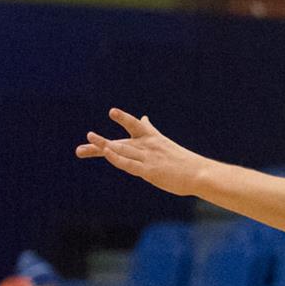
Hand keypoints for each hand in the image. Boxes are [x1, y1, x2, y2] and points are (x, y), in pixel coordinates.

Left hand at [77, 109, 208, 196]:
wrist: (199, 173)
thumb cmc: (183, 161)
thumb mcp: (165, 143)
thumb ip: (150, 130)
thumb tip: (143, 117)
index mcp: (153, 138)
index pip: (136, 125)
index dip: (124, 118)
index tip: (112, 112)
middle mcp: (148, 146)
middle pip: (120, 142)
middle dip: (101, 142)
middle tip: (87, 137)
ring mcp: (148, 158)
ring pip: (121, 150)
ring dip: (102, 147)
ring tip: (85, 144)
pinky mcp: (149, 171)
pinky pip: (128, 164)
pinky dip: (116, 158)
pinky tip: (105, 153)